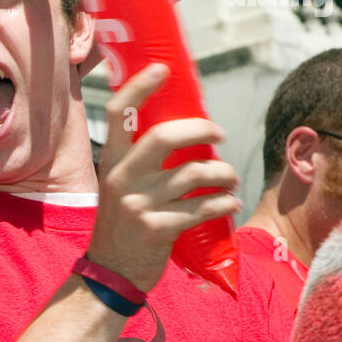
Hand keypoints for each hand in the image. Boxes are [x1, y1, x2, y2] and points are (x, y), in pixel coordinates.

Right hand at [88, 64, 239, 292]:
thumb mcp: (120, 187)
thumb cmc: (123, 224)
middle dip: (201, 131)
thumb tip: (186, 133)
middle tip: (219, 136)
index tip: (162, 69)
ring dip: (222, 174)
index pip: (119, 114)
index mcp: (111, 163)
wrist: (111, 272)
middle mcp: (122, 179)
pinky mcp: (158, 229)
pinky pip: (203, 207)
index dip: (140, 87)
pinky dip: (223, 203)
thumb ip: (141, 163)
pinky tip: (229, 203)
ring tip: (230, 178)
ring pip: (194, 174)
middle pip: (164, 137)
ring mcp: (139, 204)